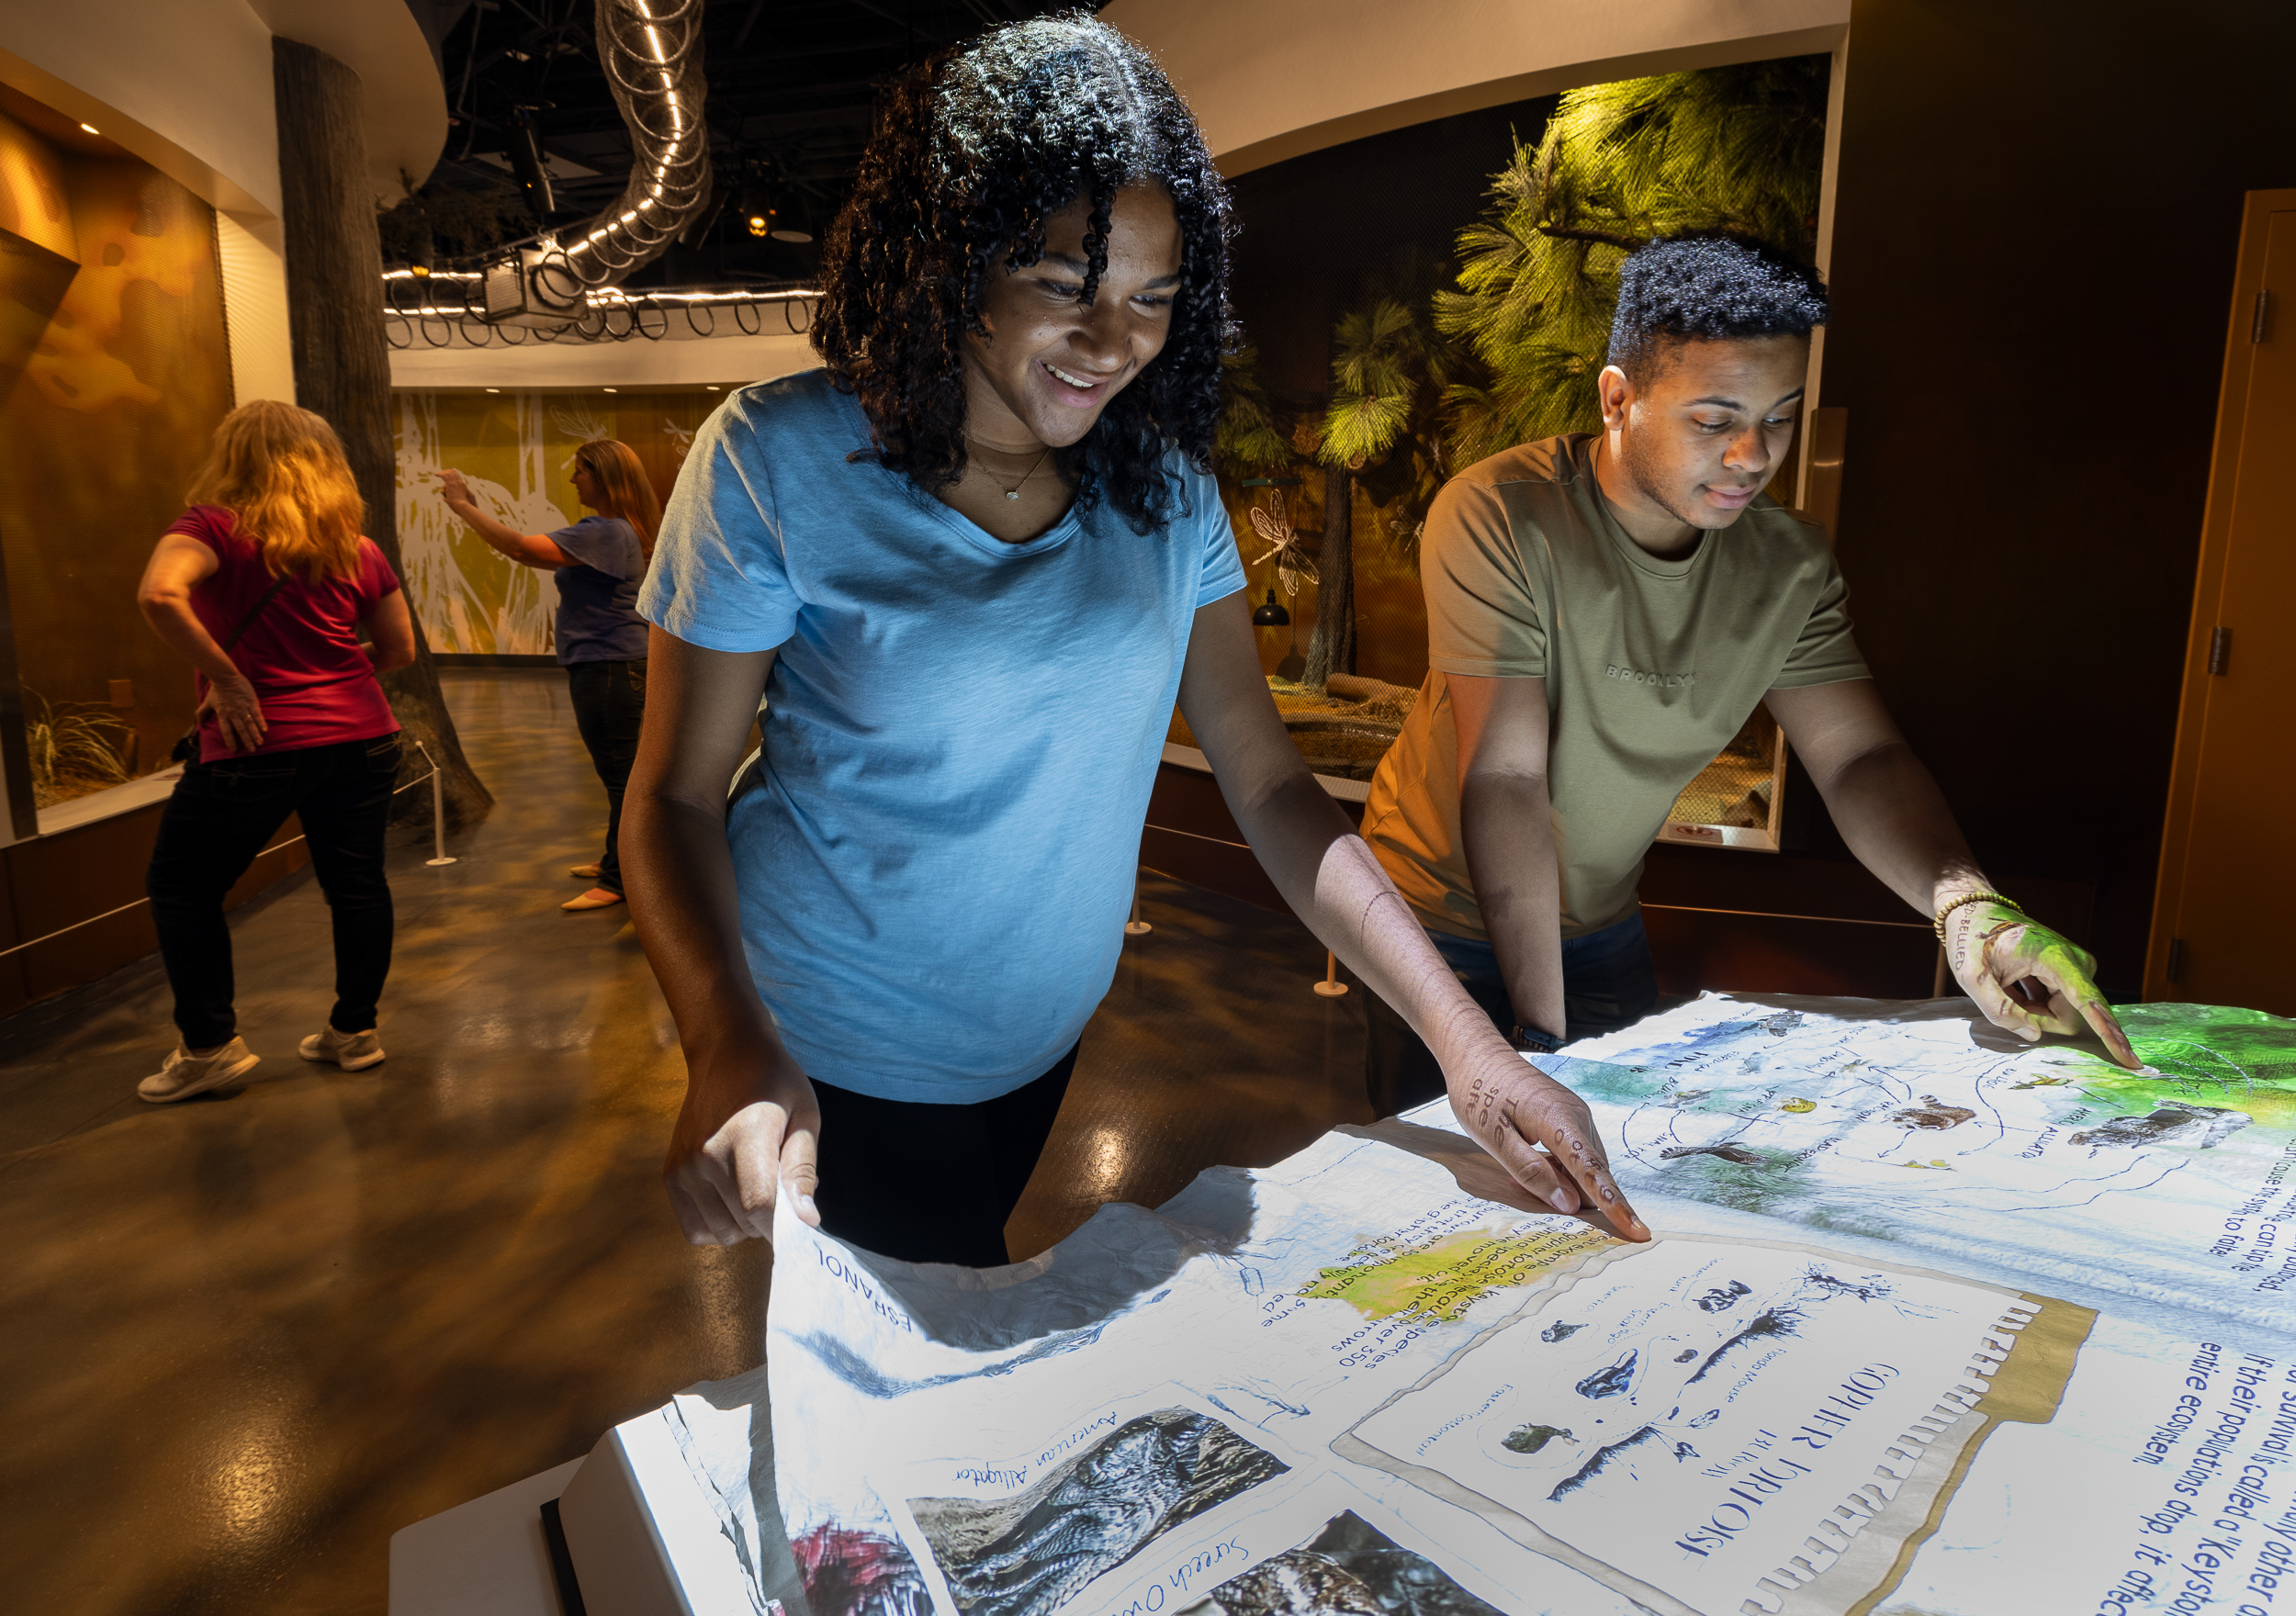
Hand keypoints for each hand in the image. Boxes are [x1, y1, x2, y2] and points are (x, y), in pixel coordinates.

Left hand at [200, 673, 265, 752]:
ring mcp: (243, 708)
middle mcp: (233, 714)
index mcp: (222, 714)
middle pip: (240, 730)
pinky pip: (257, 714)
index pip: (226, 731)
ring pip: (249, 724)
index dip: (230, 741)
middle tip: (252, 750)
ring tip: (260, 743)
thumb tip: (198, 722)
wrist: (225, 676)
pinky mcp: (251, 702)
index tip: (234, 750)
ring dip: (255, 734)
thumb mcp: (208, 702)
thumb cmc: (217, 689)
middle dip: (247, 741)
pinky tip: (264, 730)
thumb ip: (202, 712)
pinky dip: (261, 722)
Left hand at [434, 468, 474, 510]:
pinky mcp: (450, 484)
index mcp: (463, 485)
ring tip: (437, 474)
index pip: (457, 477)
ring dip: (443, 473)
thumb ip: (449, 498)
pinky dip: (440, 474)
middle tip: (441, 473)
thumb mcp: (457, 501)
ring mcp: (455, 483)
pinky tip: (436, 474)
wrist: (462, 506)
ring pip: (449, 473)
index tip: (447, 475)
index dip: (452, 474)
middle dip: (447, 472)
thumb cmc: (461, 506)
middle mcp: (459, 482)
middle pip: (453, 473)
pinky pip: (445, 476)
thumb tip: (443, 498)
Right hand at [663, 1051, 820, 1244]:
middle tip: (779, 1185)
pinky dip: (718, 1225)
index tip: (800, 1218)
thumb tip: (806, 1221)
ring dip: (745, 1224)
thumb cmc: (775, 1085)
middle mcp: (707, 1153)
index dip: (785, 1224)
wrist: (725, 1056)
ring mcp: (684, 1166)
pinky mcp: (671, 1175)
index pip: (760, 1205)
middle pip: (744, 1223)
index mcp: (747, 1135)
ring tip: (754, 1186)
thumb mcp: (805, 1116)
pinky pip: (696, 1230)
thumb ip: (802, 1170)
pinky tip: (732, 1198)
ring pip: (722, 1233)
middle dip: (771, 1219)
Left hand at [1450, 1041, 1650, 1240]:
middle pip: (1593, 1171)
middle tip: (1530, 1194)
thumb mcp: (1494, 1138)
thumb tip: (1569, 1205)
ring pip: (1583, 1163)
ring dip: (1563, 1181)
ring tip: (1517, 1173)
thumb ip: (1531, 1172)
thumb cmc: (1478, 1093)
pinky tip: (1527, 1159)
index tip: (1638, 1232)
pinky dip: (1559, 1166)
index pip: (1593, 1172)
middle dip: (1578, 1197)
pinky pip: (1574, 1151)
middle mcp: (1577, 1115)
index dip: (1615, 1206)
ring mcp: (1575, 1112)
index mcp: (1559, 1120)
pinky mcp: (1569, 1113)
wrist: (1476, 1052)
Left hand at [1948, 902, 2138, 1067]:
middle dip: (2038, 1018)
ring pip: (2066, 1012)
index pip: (2086, 1001)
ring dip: (2035, 1010)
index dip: (2107, 1032)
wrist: (1979, 915)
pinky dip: (2038, 1004)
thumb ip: (1999, 1009)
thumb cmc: (1973, 942)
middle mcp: (2075, 961)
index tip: (2129, 1059)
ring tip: (2011, 985)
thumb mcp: (1972, 977)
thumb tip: (2034, 1034)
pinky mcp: (2074, 972)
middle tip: (2006, 993)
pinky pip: (2063, 1004)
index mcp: (2054, 957)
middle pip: (2071, 1015)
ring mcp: (2078, 966)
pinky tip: (2019, 984)